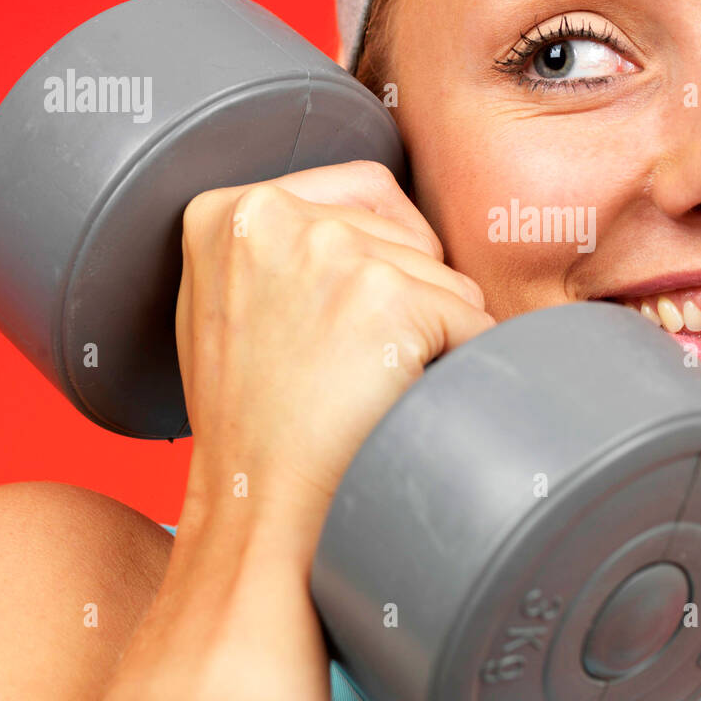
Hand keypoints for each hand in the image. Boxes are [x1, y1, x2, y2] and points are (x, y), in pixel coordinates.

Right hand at [98, 160, 492, 700]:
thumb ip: (283, 247)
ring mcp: (330, 252)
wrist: (260, 511)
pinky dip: (461, 362)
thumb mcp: (234, 307)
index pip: (366, 189)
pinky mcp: (385, 297)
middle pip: (410, 235)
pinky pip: (473, 318)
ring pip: (446, 277)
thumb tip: (374, 223)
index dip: (388, 254)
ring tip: (364, 389)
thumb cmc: (254, 426)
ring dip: (433, 335)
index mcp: (227, 212)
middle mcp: (273, 215)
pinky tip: (401, 398)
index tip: (360, 318)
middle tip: (351, 372)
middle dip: (409, 300)